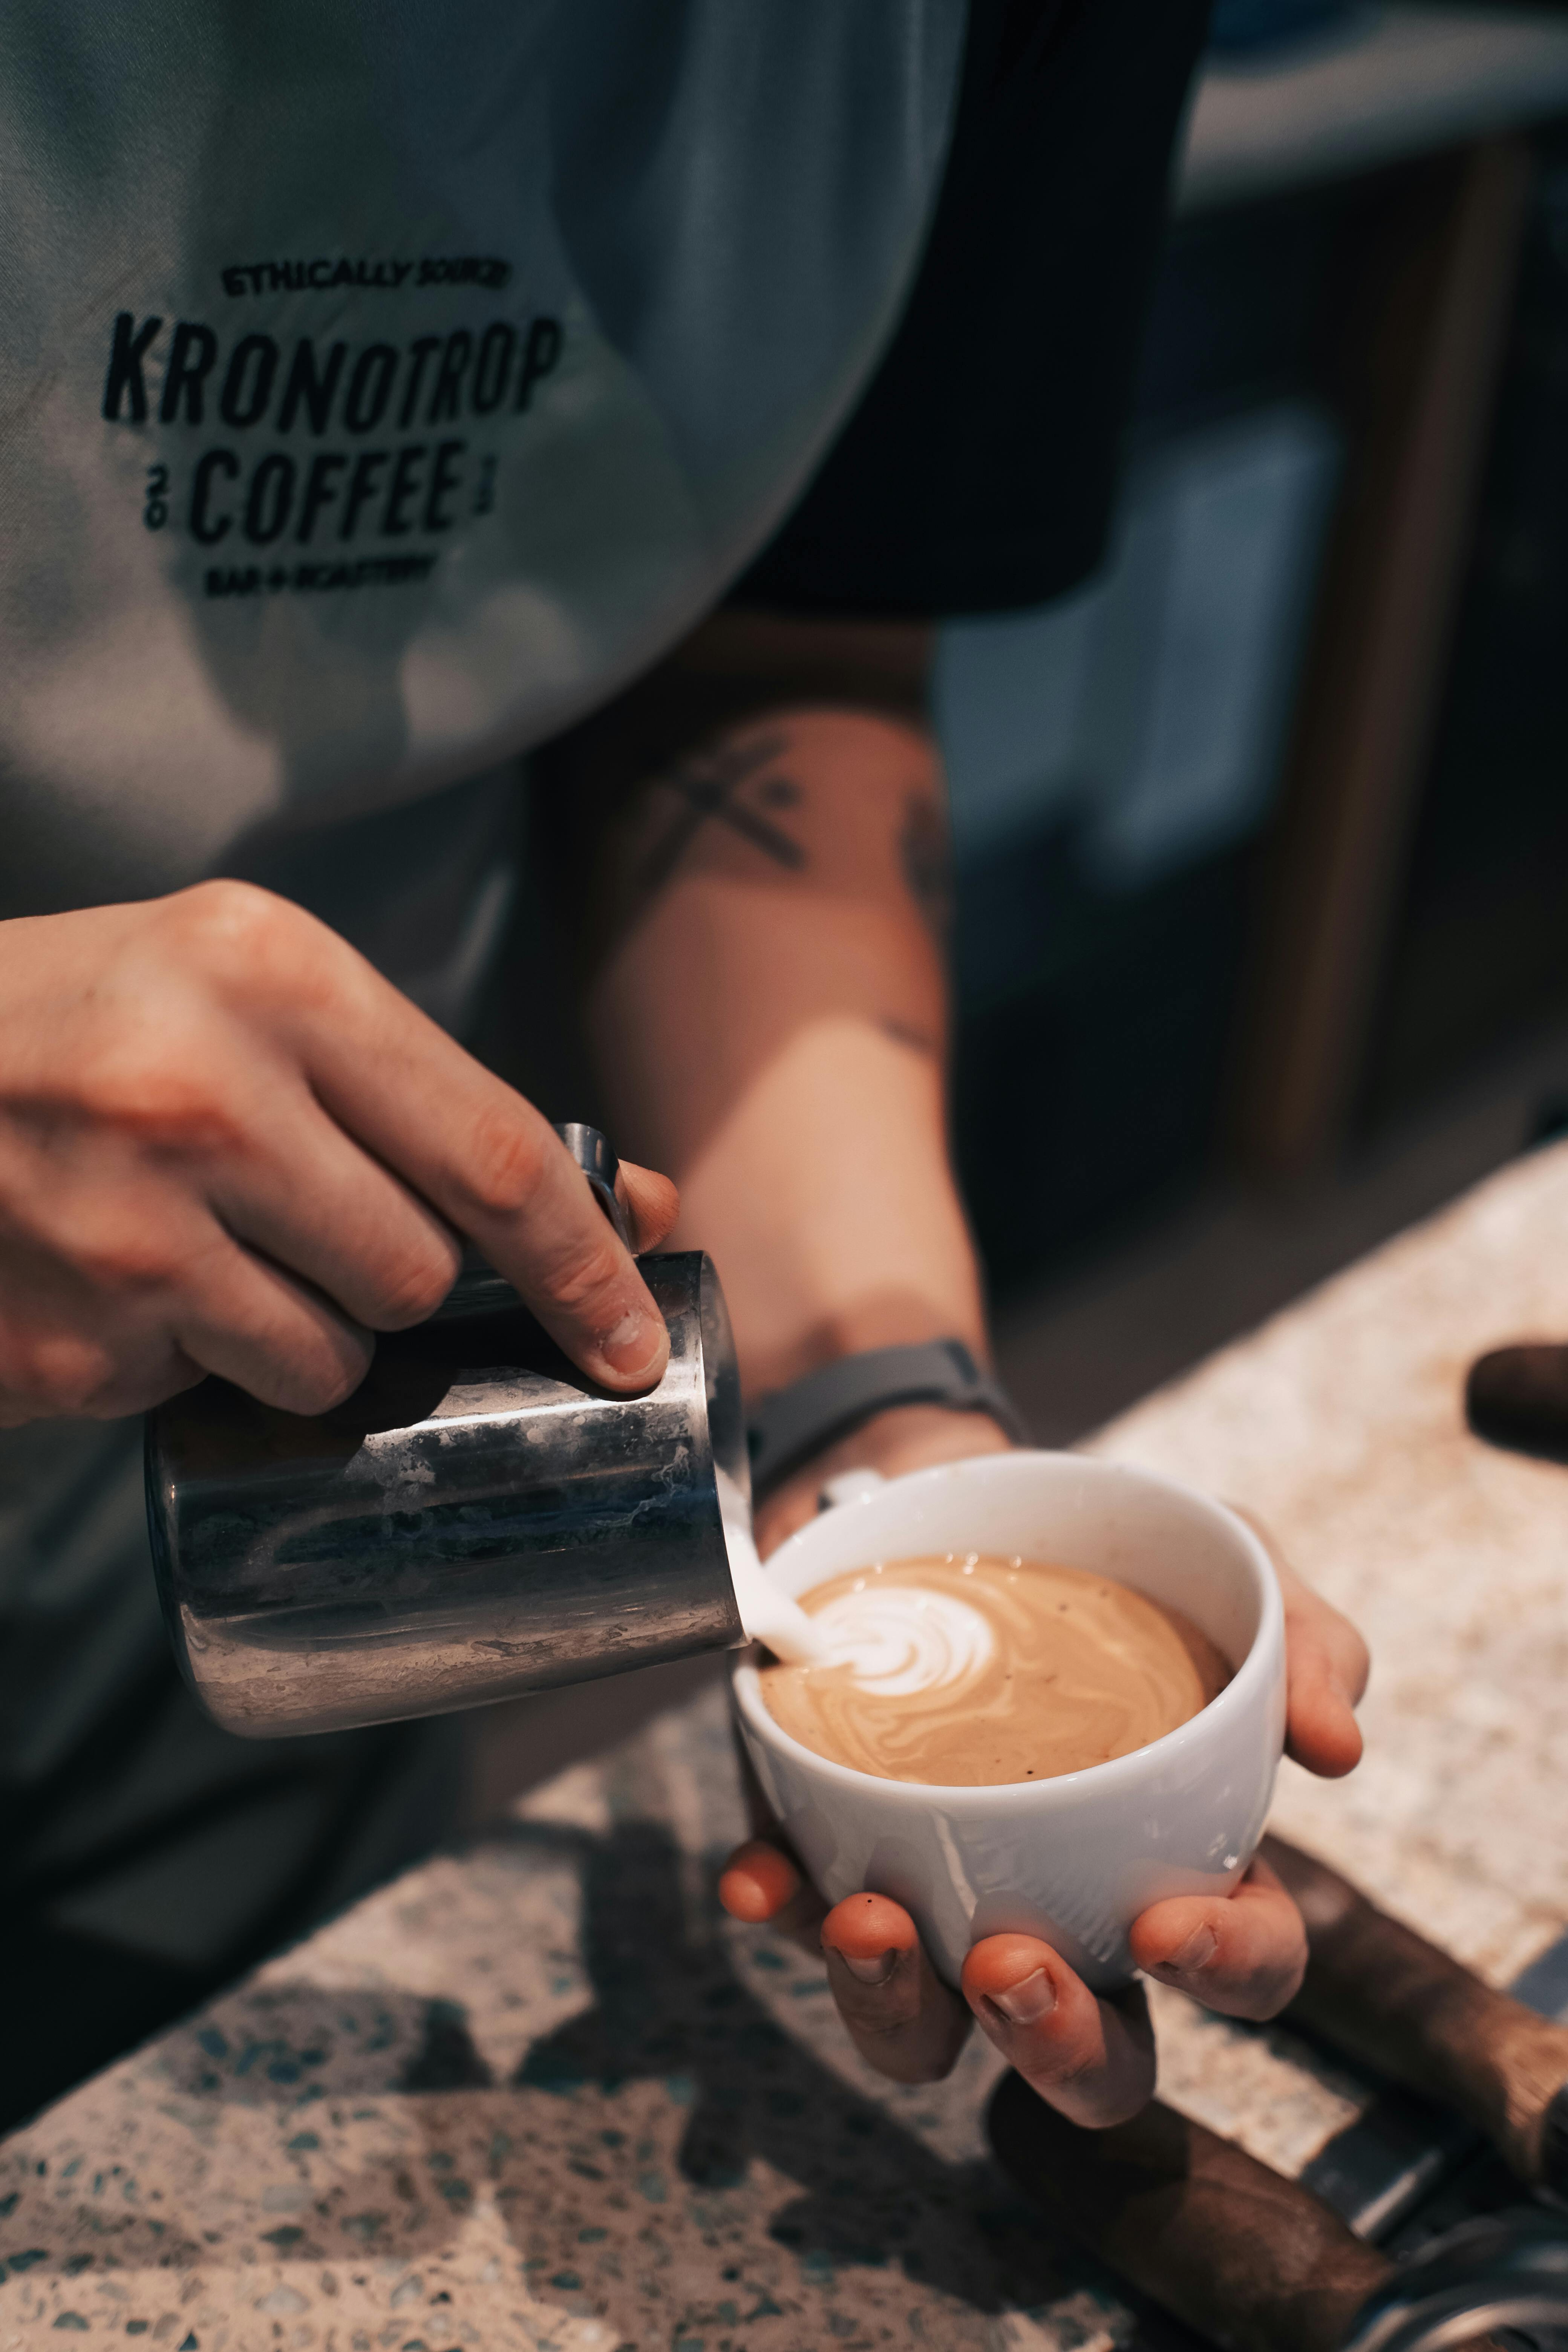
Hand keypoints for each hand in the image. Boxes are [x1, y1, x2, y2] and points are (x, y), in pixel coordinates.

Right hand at [0, 883, 679, 1423]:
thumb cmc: (84, 1023)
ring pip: (336, 1355)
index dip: (585, 1262)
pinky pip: (219, 1391)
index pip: (494, 1152)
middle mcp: (202, 1095)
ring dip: (306, 1327)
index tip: (633, 1336)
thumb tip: (633, 1207)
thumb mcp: (255, 995)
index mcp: (270, 976)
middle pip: (420, 1267)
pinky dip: (199, 1355)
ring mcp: (125, 1229)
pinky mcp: (72, 1343)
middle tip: (305, 1218)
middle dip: (396, 1271)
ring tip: (206, 1243)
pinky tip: (126, 1278)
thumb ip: (439, 1097)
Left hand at [721, 1420, 1368, 2126]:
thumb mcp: (1224, 1569)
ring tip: (870, 1923)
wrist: (942, 1495)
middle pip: (1089, 2060)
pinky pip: (799, 1920)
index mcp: (1185, 1868)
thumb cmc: (1109, 1561)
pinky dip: (776, 1905)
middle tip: (1012, 1964)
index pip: (1243, 1968)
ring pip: (925, 2034)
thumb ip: (1301, 1641)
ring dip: (894, 2004)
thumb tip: (1337, 1747)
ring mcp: (943, 1903)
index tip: (1163, 1924)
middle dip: (1055, 2046)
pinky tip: (757, 1876)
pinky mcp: (830, 1857)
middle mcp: (1066, 1916)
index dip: (1221, 1967)